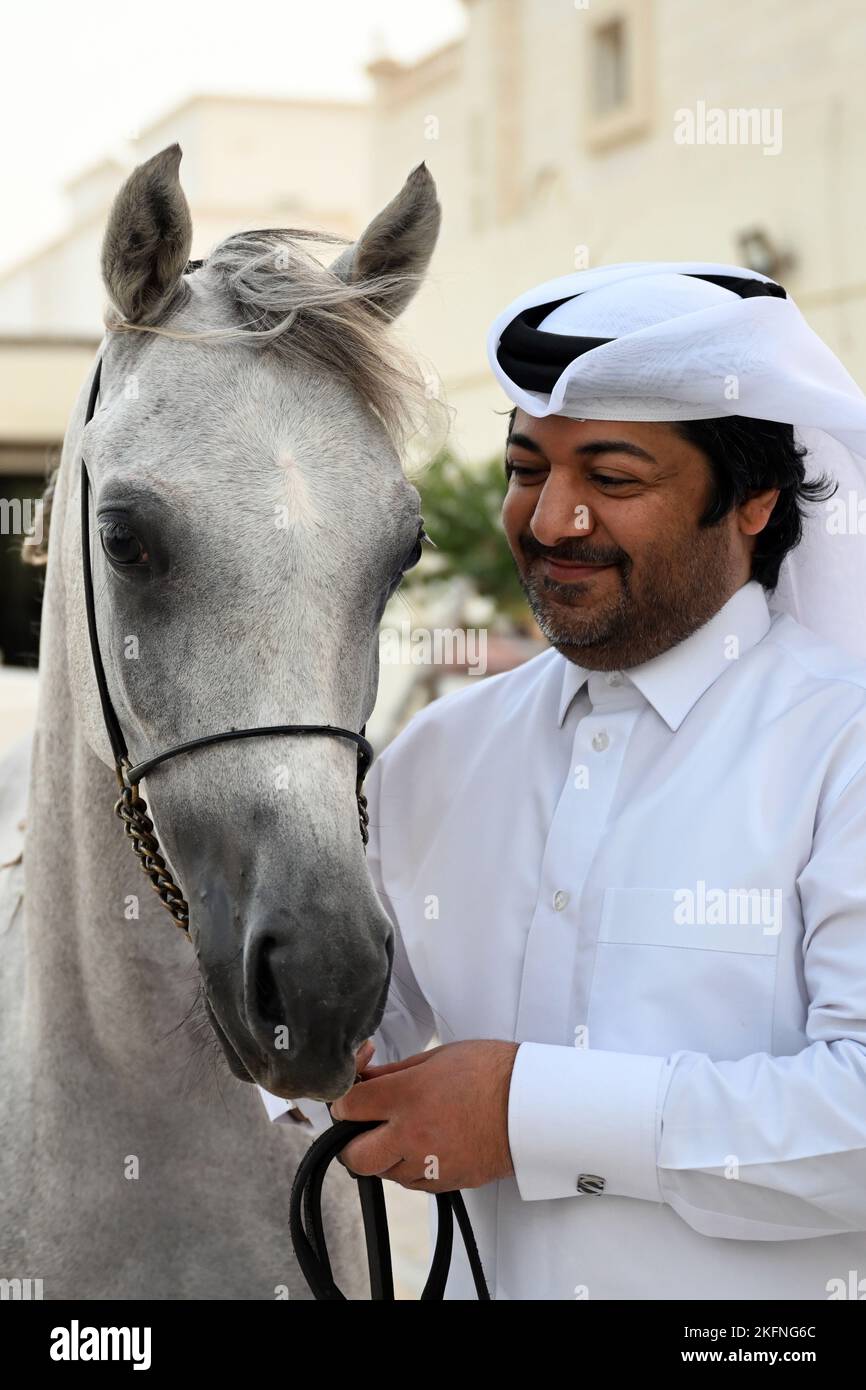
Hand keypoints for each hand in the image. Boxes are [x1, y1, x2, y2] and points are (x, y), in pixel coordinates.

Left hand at [330, 1040, 518, 1191]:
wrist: (532, 1105)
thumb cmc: (491, 1072)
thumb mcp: (437, 1057)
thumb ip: (394, 1073)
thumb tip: (366, 1079)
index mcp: (406, 1096)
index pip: (347, 1107)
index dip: (343, 1100)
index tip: (352, 1095)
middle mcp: (411, 1135)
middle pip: (354, 1156)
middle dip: (352, 1140)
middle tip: (366, 1124)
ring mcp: (429, 1164)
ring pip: (383, 1172)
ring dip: (384, 1155)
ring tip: (404, 1131)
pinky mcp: (446, 1182)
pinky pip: (412, 1182)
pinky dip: (410, 1168)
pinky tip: (426, 1145)